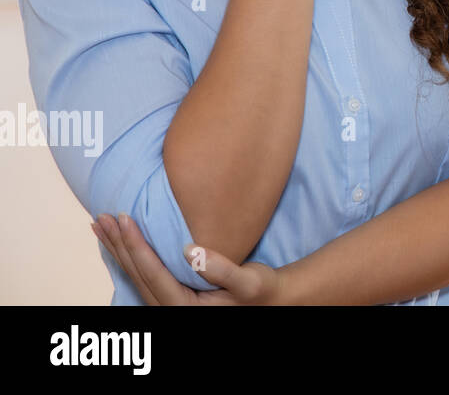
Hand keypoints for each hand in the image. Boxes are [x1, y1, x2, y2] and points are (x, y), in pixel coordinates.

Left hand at [91, 213, 287, 304]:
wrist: (269, 302)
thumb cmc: (261, 292)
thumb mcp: (250, 281)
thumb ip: (222, 269)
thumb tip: (189, 250)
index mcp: (184, 307)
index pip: (152, 272)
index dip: (135, 244)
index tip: (124, 218)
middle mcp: (170, 309)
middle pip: (135, 274)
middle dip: (118, 244)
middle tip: (101, 218)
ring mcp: (168, 305)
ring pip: (134, 276)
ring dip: (117, 249)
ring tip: (100, 227)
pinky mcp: (170, 297)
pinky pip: (141, 276)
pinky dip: (127, 257)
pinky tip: (118, 244)